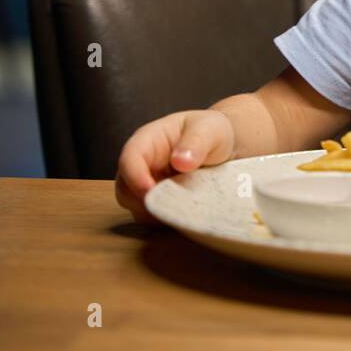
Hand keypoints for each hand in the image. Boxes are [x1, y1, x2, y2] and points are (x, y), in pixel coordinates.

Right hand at [114, 110, 235, 224]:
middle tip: (174, 205)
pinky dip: (167, 220)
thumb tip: (181, 161)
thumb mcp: (209, 130)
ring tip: (186, 207)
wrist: (224, 147)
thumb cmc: (212, 132)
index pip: (129, 159)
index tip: (151, 192)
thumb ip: (196, 142)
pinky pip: (154, 218)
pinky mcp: (159, 203)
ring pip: (137, 208)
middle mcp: (142, 166)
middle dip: (145, 201)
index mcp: (147, 141)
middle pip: (125, 190)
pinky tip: (187, 214)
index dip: (135, 178)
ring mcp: (148, 186)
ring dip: (158, 213)